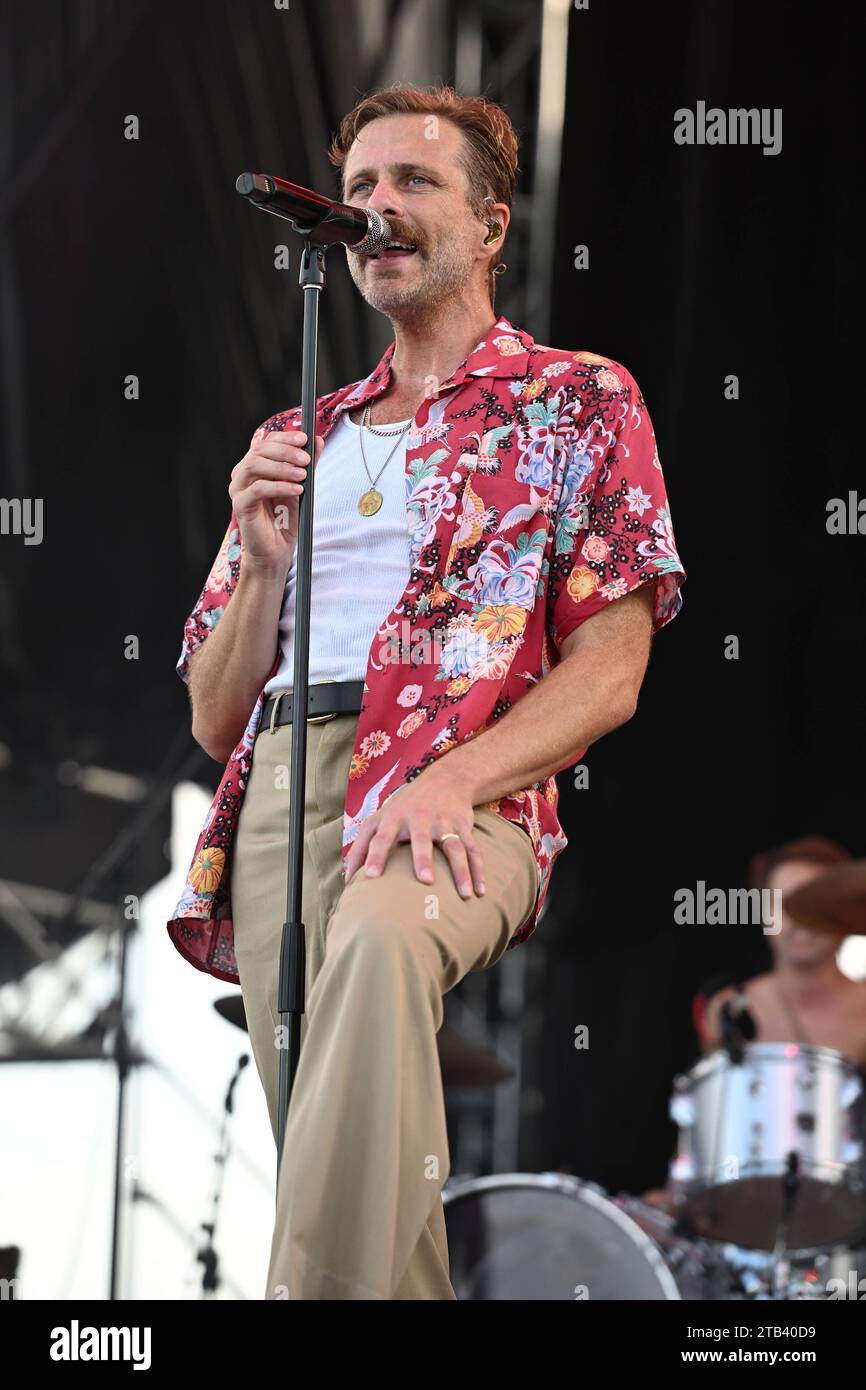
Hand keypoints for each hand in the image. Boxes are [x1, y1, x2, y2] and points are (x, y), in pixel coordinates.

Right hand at [229, 428, 323, 572]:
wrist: (276, 549)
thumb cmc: (285, 518)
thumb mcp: (300, 485)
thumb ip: (306, 464)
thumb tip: (317, 440)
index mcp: (255, 466)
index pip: (267, 442)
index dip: (285, 437)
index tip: (305, 439)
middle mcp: (243, 474)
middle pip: (259, 450)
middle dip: (286, 451)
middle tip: (306, 459)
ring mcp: (239, 489)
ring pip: (255, 465)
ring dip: (282, 467)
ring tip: (303, 475)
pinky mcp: (240, 505)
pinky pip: (258, 489)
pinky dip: (279, 486)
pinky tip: (297, 489)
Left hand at [342, 768, 486, 898]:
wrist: (445, 779)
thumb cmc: (403, 807)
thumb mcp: (379, 818)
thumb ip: (361, 847)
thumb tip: (346, 877)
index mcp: (394, 817)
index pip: (381, 837)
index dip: (375, 855)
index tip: (371, 877)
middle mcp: (419, 818)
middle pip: (421, 838)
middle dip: (423, 859)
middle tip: (425, 881)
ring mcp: (444, 821)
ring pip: (454, 845)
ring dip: (460, 870)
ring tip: (464, 894)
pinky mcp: (463, 825)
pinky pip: (473, 848)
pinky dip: (478, 869)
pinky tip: (481, 890)